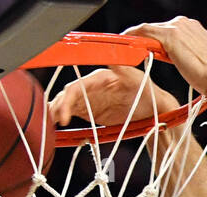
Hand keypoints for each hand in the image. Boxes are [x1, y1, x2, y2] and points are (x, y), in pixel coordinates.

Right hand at [49, 66, 177, 128]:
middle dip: (57, 107)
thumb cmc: (147, 92)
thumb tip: (113, 59)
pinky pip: (74, 113)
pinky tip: (59, 126)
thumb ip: (123, 70)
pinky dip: (64, 118)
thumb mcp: (137, 80)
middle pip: (68, 95)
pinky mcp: (92, 111)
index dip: (68, 100)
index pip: (77, 87)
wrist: (154, 109)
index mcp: (99, 78)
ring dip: (57, 112)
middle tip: (53, 122)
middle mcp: (91, 87)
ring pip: (67, 104)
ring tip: (52, 125)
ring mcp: (91, 99)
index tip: (65, 116)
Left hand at [125, 17, 206, 108]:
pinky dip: (134, 35)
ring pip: (153, 29)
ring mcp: (179, 29)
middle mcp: (189, 25)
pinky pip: (145, 31)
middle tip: (137, 48)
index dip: (161, 41)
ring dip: (141, 36)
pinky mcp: (170, 36)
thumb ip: (198, 57)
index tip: (153, 48)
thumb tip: (193, 63)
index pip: (175, 32)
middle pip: (163, 29)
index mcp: (199, 31)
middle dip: (150, 38)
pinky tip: (126, 40)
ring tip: (129, 44)